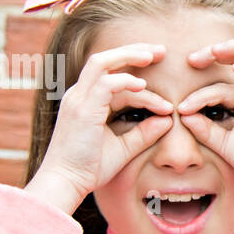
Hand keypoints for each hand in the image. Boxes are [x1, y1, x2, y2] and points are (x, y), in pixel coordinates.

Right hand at [34, 43, 173, 204]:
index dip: (138, 75)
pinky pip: (105, 84)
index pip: (111, 74)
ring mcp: (78, 99)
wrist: (66, 182)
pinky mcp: (83, 109)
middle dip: (133, 50)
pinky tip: (143, 87)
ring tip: (154, 56)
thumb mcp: (123, 148)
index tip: (165, 90)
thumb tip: (168, 121)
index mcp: (86, 101)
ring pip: (102, 63)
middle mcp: (79, 95)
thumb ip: (144, 133)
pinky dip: (126, 82)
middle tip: (161, 50)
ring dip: (130, 56)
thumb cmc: (89, 168)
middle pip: (104, 59)